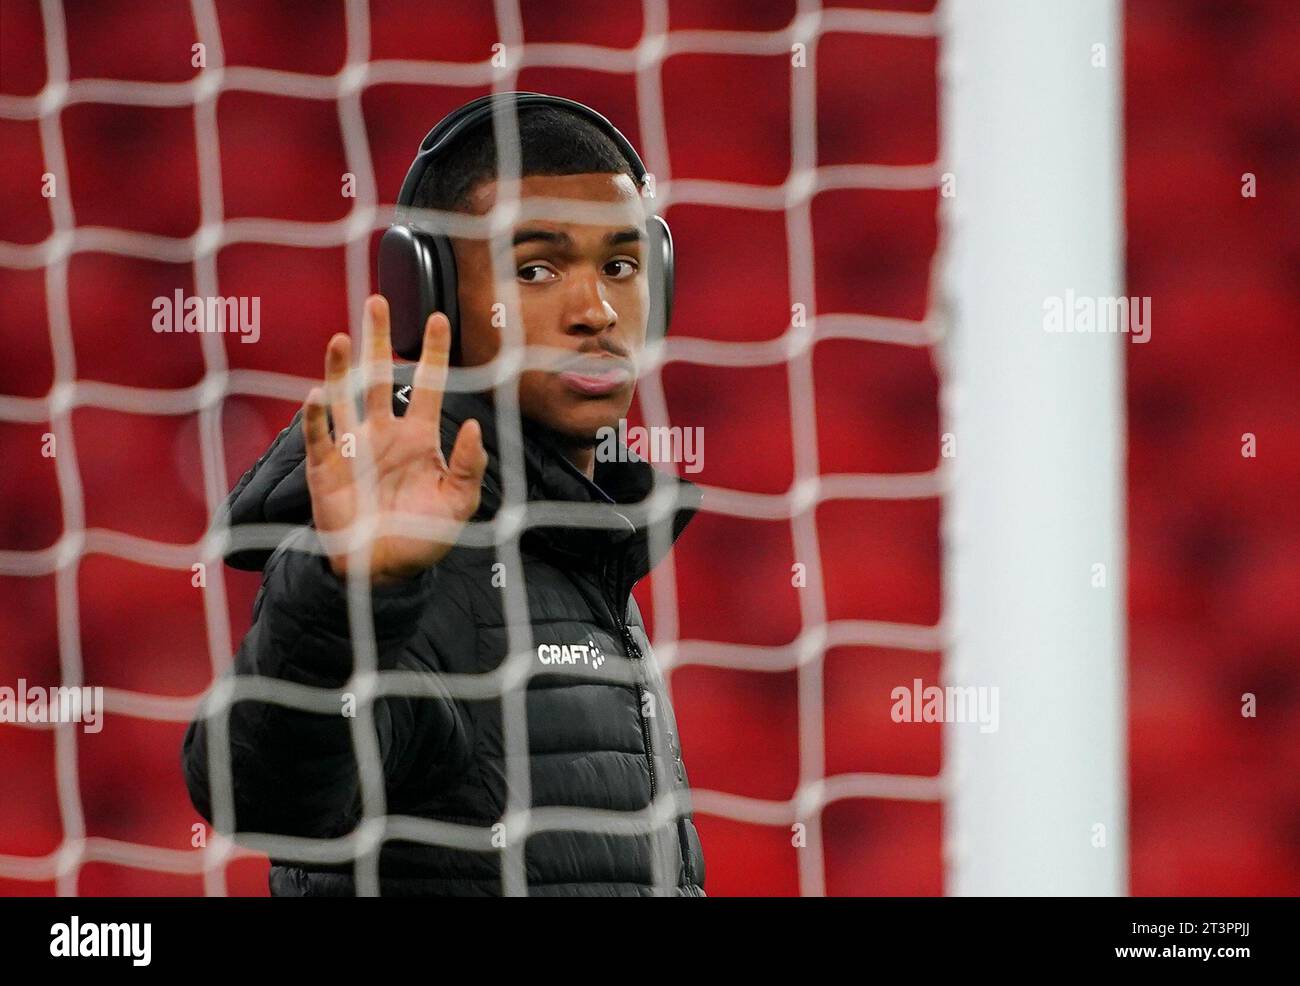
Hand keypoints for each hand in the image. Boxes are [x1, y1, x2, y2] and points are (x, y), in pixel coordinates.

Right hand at [301, 295, 486, 584]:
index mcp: (419, 438)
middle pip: (381, 376)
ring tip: (340, 338)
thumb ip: (470, 466)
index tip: (439, 318)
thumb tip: (477, 425)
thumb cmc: (423, 536)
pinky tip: (318, 394)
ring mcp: (352, 447)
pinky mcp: (325, 468)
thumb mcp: (459, 504)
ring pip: (344, 396)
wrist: (383, 570)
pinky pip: (319, 435)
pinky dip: (317, 416)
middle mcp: (384, 433)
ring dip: (339, 368)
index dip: (434, 352)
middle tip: (377, 301)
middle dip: (379, 339)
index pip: (429, 386)